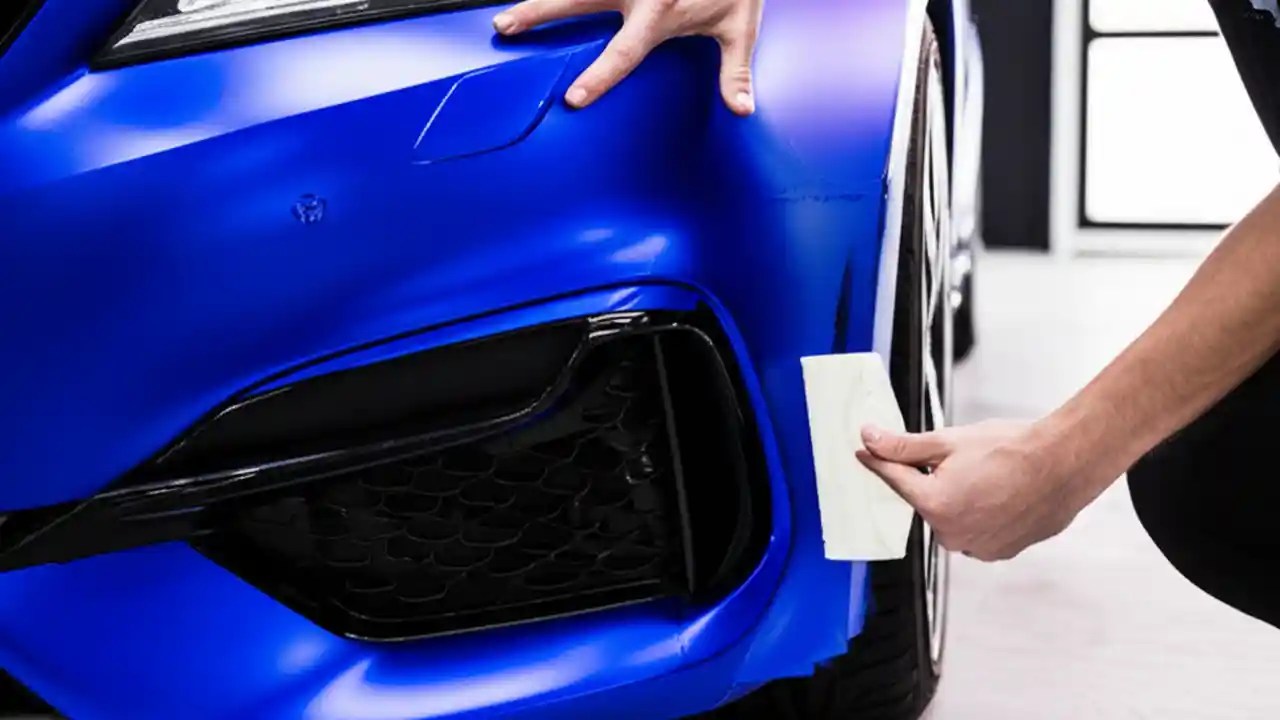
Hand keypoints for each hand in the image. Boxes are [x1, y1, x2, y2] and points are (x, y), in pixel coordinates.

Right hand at [493, 0, 763, 114]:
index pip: (623, 53)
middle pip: (578, 2)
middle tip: (505, 26)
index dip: (598, 78)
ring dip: (539, 0)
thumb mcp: (742, 26)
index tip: (573, 98)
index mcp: (660, 12)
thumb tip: (742, 110)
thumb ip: (735, 70)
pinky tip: (534, 3)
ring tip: (504, 17)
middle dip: (539, 13)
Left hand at [855, 420, 1113, 561]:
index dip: (877, 461)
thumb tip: (869, 439)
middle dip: (932, 480)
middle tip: (958, 460)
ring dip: (957, 499)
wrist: (1065, 464)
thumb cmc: (1012, 450)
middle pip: (925, 501)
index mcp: (935, 504)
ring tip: (986, 476)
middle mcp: (952, 534)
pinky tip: (998, 494)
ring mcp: (977, 547)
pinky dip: (980, 514)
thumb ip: (904, 446)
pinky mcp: (998, 552)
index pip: (894, 480)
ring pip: (951, 518)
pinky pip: (975, 532)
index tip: (864, 451)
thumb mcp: (949, 441)